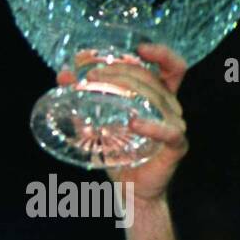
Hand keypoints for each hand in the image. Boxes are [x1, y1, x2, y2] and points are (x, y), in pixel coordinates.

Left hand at [56, 42, 188, 203]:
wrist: (131, 191)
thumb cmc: (118, 156)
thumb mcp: (96, 124)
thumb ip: (83, 101)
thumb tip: (63, 77)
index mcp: (158, 98)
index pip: (171, 67)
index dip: (160, 53)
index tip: (138, 47)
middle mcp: (171, 108)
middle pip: (153, 80)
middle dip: (123, 72)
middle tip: (94, 75)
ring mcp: (176, 126)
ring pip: (160, 99)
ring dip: (132, 91)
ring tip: (102, 90)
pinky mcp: (176, 146)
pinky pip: (169, 131)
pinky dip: (152, 125)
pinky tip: (134, 122)